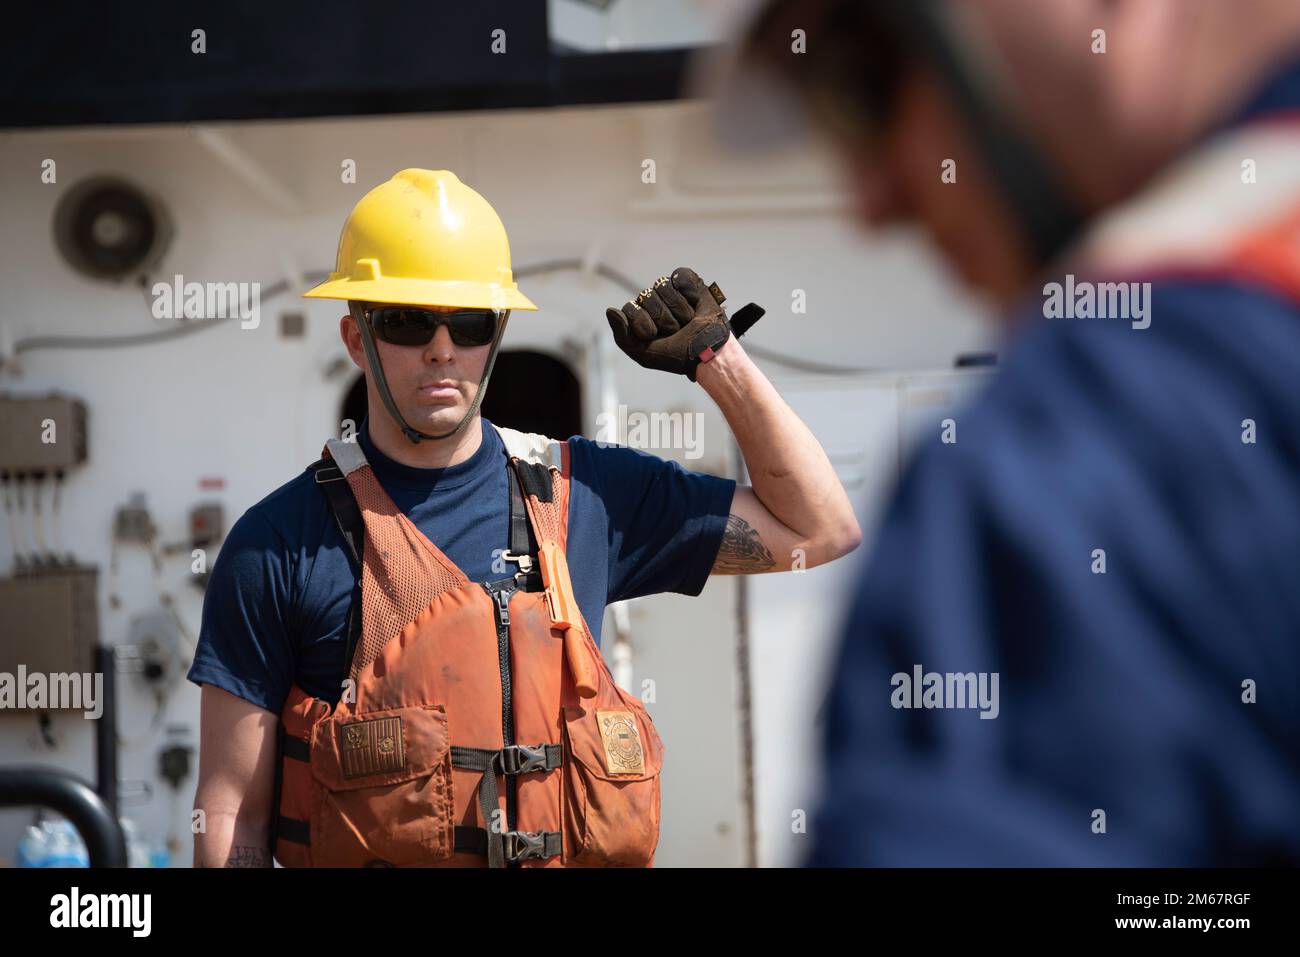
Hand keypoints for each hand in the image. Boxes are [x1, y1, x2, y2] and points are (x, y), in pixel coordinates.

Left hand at [605, 266, 731, 381]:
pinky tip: (694, 303)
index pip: (630, 309)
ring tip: (687, 321)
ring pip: (663, 286)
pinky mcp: (688, 281)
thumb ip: (622, 335)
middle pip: (647, 298)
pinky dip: (689, 292)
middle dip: (664, 319)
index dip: (645, 326)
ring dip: (678, 309)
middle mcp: (651, 300)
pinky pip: (680, 276)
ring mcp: (669, 290)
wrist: (707, 351)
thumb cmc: (675, 355)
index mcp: (637, 315)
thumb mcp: (643, 353)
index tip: (657, 338)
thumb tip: (610, 310)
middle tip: (676, 331)